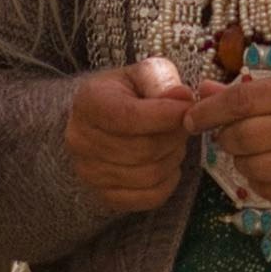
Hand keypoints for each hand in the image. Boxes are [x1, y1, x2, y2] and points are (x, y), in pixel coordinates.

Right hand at [64, 55, 197, 214]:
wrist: (100, 122)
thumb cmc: (125, 95)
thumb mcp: (142, 74)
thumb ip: (162, 80)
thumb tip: (183, 98)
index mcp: (88, 103)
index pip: (129, 117)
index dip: (166, 116)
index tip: (189, 109)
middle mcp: (80, 140)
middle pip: (144, 149)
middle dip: (174, 137)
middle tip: (184, 125)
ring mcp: (89, 172)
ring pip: (149, 174)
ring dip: (173, 158)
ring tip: (174, 142)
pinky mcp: (104, 195)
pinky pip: (150, 197)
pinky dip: (168, 182)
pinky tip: (167, 164)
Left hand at [187, 65, 270, 208]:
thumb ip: (268, 89)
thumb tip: (213, 92)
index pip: (244, 100)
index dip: (209, 111)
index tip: (193, 117)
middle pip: (245, 136)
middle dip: (224, 138)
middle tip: (225, 136)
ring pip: (258, 167)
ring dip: (241, 163)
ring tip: (247, 154)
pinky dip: (262, 184)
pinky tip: (266, 173)